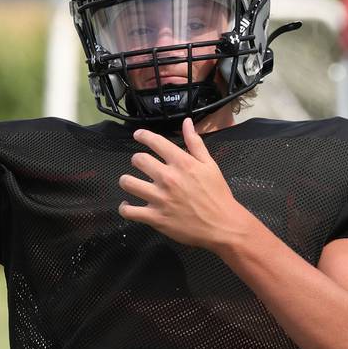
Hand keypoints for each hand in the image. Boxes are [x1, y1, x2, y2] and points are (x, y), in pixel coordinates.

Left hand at [118, 117, 245, 250]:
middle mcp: (168, 178)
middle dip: (136, 160)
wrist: (223, 226)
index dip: (143, 136)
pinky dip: (124, 208)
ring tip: (130, 182)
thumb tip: (186, 122)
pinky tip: (127, 205)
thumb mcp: (210, 165)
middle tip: (139, 164)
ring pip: (128, 183)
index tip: (138, 135)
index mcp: (182, 163)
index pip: (156, 142)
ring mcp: (160, 198)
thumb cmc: (217, 194)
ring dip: (126, 181)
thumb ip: (195, 143)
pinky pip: (129, 211)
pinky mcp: (155, 218)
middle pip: (138, 160)